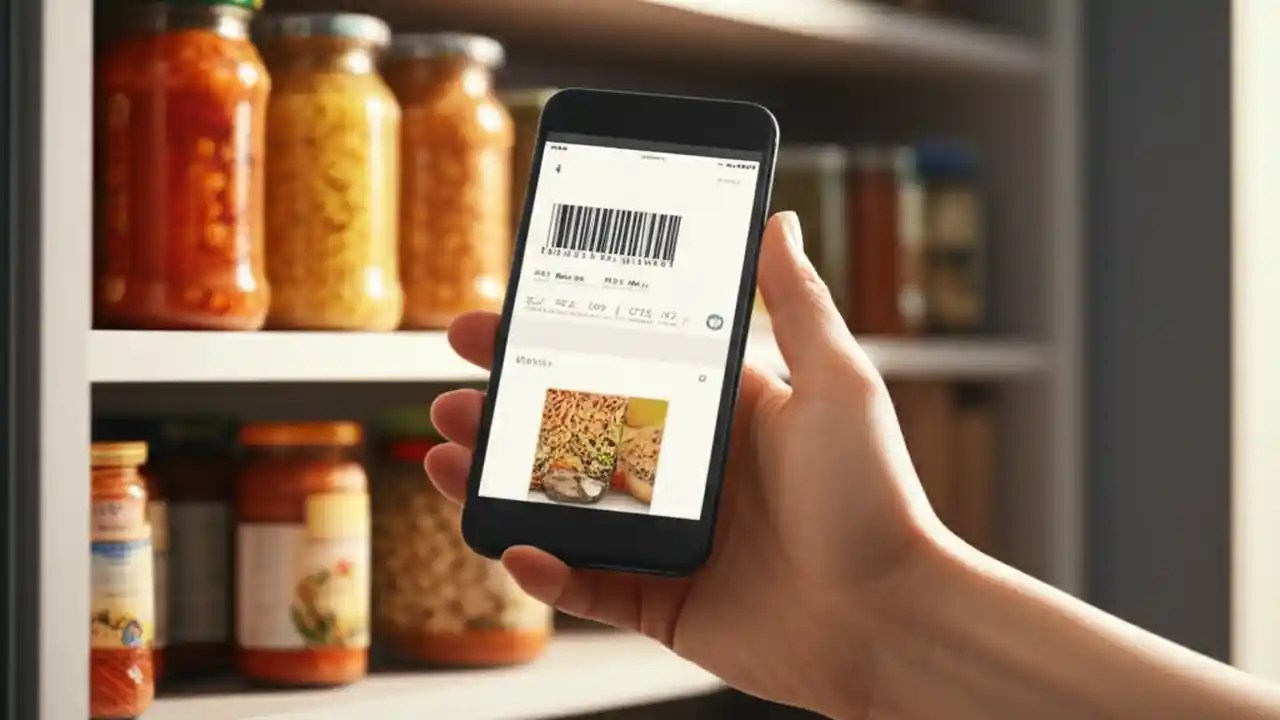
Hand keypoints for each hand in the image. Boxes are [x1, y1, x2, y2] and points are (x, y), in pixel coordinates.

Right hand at [426, 212, 939, 717]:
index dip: (548, 341)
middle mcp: (685, 471)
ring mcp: (668, 537)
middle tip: (448, 391)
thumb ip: (797, 303)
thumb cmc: (875, 500)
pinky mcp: (664, 601)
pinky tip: (514, 546)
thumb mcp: (838, 384)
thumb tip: (775, 217)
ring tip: (444, 455)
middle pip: (572, 433)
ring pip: (562, 506)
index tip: (491, 319)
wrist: (894, 622)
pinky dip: (546, 571)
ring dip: (499, 483)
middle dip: (503, 410)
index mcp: (715, 413)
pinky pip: (589, 585)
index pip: (614, 364)